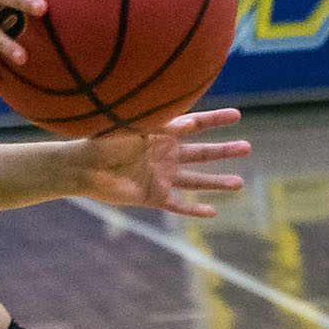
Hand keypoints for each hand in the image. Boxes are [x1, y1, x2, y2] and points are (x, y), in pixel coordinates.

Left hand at [71, 108, 250, 217]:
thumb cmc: (104, 139)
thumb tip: (190, 121)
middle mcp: (164, 154)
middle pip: (201, 153)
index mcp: (161, 133)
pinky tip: (212, 213)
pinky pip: (177, 205)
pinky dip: (194, 210)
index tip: (237, 115)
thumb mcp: (135, 125)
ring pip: (196, 180)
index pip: (195, 124)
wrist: (81, 166)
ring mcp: (160, 176)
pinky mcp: (152, 197)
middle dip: (224, 151)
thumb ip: (160, 123)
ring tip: (240, 184)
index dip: (215, 120)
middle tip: (248, 147)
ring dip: (217, 183)